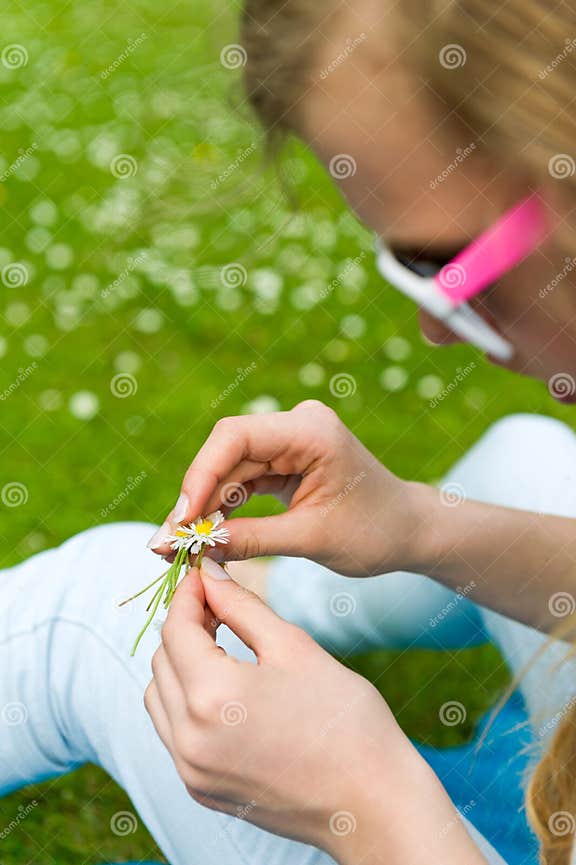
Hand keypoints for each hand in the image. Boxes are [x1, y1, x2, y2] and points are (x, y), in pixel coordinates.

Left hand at [144, 559, 422, 857]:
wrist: (373, 803)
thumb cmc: (344, 720)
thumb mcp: (293, 647)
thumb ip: (242, 606)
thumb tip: (210, 575)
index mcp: (210, 697)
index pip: (175, 630)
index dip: (188, 595)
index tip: (204, 576)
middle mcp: (189, 739)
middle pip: (162, 662)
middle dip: (184, 626)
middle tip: (219, 606)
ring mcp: (192, 771)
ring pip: (160, 698)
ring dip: (180, 664)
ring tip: (219, 644)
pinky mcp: (202, 790)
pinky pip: (174, 734)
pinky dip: (186, 702)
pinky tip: (223, 688)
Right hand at [149, 400, 428, 577]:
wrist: (409, 532)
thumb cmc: (375, 532)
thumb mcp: (312, 539)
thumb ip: (252, 539)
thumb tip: (195, 548)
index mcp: (311, 431)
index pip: (236, 437)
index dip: (200, 475)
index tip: (181, 519)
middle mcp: (296, 427)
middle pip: (227, 454)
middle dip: (196, 499)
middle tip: (166, 543)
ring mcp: (289, 443)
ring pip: (230, 471)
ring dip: (205, 508)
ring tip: (177, 547)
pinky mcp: (284, 462)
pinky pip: (243, 482)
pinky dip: (223, 510)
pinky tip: (203, 536)